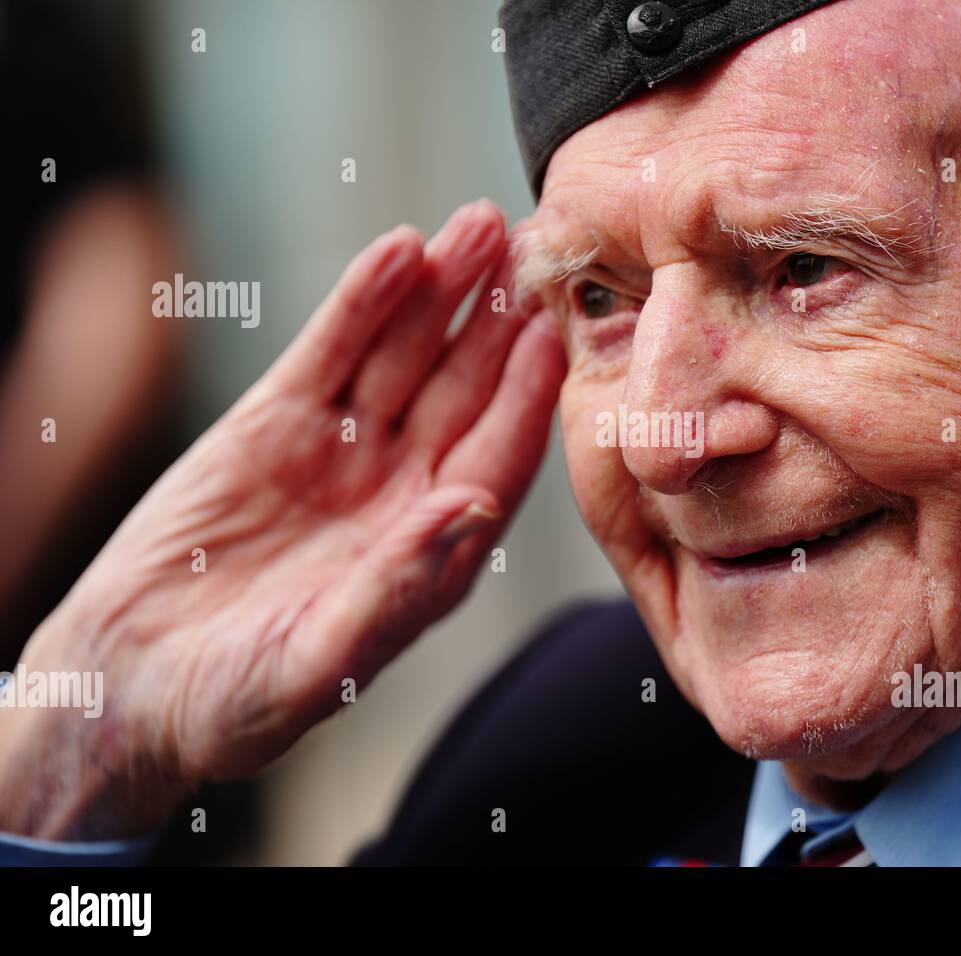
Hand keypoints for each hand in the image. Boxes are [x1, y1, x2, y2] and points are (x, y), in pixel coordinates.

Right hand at [0, 200, 565, 839]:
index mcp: (433, 550)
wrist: (132, 687)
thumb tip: (476, 506)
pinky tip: (397, 253)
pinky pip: (329, 354)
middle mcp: (400, 489)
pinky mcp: (273, 426)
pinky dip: (361, 303)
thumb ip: (401, 583)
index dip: (527, 396)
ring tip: (475, 225)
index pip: (497, 457)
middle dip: (497, 320)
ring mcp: (340, 451)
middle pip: (463, 389)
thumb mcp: (323, 660)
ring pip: (404, 356)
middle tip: (531, 244)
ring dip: (441, 291)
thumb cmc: (237, 701)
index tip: (555, 332)